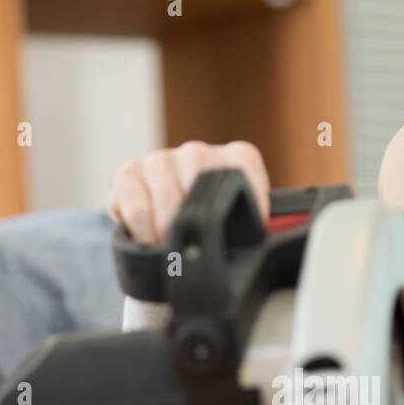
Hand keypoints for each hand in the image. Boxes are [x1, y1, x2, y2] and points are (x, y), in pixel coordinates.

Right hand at [109, 140, 270, 245]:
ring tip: (172, 250)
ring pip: (167, 206)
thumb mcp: (244, 228)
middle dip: (197, 235)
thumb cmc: (214, 234)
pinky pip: (137, 209)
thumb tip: (274, 237)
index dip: (246, 212)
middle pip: (199, 194)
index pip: (245, 177)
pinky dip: (142, 234)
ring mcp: (161, 159)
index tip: (244, 235)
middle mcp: (199, 152)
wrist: (176, 237)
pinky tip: (149, 240)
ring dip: (168, 238)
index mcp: (237, 158)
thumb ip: (263, 225)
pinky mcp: (129, 173)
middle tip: (198, 252)